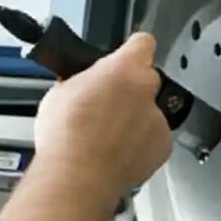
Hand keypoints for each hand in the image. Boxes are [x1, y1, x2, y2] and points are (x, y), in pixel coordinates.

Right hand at [34, 32, 172, 201]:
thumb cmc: (66, 136)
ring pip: (148, 112)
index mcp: (124, 69)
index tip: (126, 54)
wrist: (77, 177)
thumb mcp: (59, 94)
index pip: (142, 43)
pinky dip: (138, 144)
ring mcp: (158, 122)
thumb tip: (79, 85)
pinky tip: (112, 151)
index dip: (132, 49)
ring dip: (132, 119)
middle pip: (144, 80)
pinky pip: (151, 139)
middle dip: (127, 90)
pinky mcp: (161, 149)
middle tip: (102, 103)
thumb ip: (79, 82)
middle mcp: (147, 92)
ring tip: (102, 135)